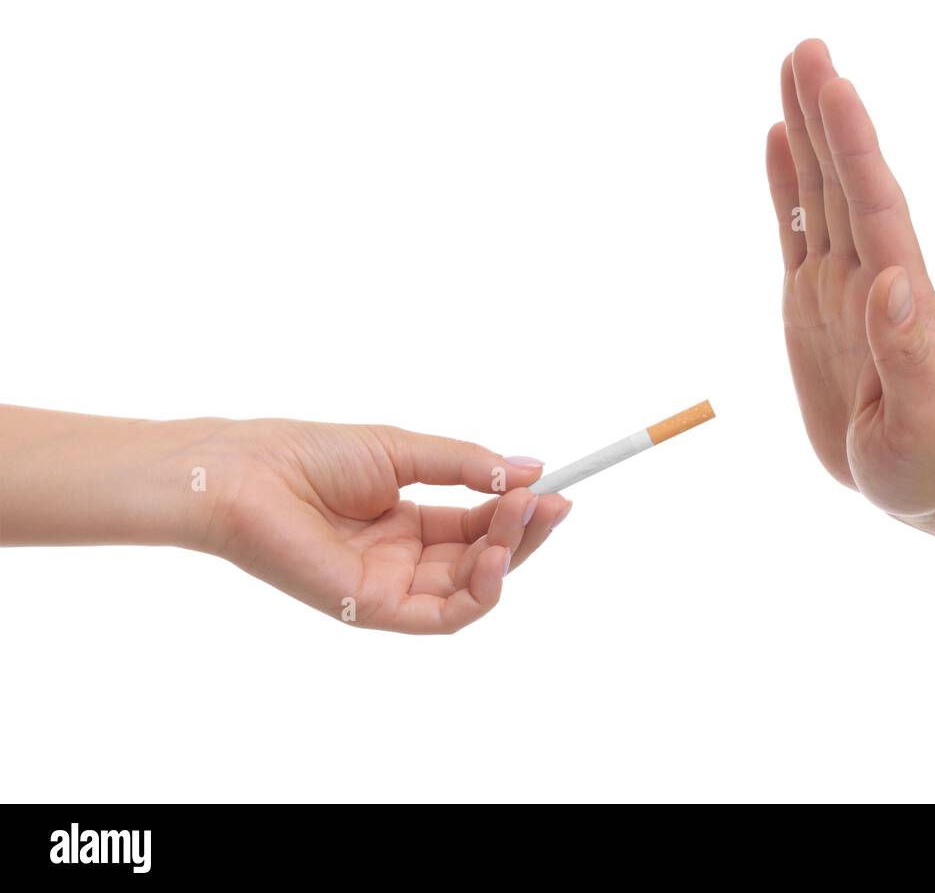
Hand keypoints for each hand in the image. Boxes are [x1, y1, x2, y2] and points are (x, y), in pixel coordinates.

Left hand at [189, 418, 571, 632]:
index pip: (477, 523)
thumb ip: (468, 466)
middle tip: (554, 502)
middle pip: (482, 556)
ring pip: (471, 587)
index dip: (518, 508)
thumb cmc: (309, 454)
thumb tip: (532, 469)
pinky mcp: (374, 609)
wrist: (245, 474)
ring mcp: (390, 587)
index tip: (556, 487)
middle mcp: (402, 559)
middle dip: (523, 530)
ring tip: (527, 515)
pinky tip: (498, 557)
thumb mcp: (404, 451)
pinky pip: (443, 616)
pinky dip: (480, 592)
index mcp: (406, 522)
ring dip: (509, 553)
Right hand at [765, 39, 934, 515]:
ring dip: (807, 134)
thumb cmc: (928, 462)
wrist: (918, 479)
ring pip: (819, 193)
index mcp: (899, 297)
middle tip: (807, 48)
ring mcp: (839, 286)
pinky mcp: (812, 304)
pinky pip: (794, 231)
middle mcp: (868, 275)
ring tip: (792, 71)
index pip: (874, 206)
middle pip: (846, 180)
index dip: (854, 146)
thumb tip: (893, 282)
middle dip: (827, 116)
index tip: (836, 88)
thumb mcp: (923, 423)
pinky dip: (785, 184)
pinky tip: (776, 141)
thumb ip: (909, 355)